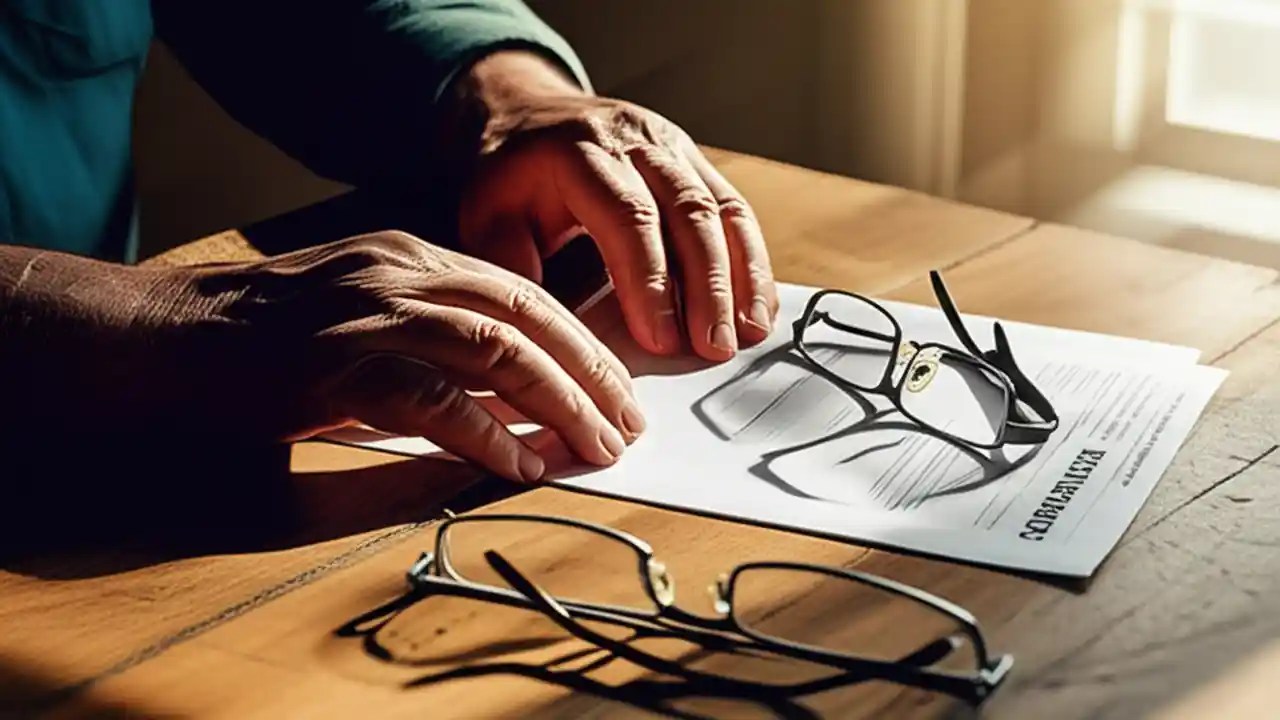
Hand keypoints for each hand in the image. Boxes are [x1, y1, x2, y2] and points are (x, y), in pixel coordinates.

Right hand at [0, 233, 640, 482]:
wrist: (168, 337)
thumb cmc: (266, 339)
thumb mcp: (363, 321)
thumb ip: (433, 345)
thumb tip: (512, 402)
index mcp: (410, 257)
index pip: (522, 292)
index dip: (579, 343)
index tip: (615, 389)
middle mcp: (398, 271)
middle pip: (526, 314)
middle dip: (589, 373)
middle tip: (627, 424)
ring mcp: (368, 312)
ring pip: (496, 348)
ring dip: (556, 402)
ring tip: (593, 446)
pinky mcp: (336, 364)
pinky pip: (433, 397)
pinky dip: (486, 433)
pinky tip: (520, 462)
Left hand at [450, 51, 778, 361]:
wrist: (530, 113)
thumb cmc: (511, 175)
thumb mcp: (488, 213)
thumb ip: (510, 265)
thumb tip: (546, 326)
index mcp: (581, 152)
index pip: (628, 218)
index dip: (650, 281)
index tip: (660, 340)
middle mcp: (636, 141)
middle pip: (688, 213)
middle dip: (707, 287)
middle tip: (714, 348)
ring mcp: (674, 147)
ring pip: (722, 209)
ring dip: (741, 277)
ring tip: (749, 334)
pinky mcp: (697, 161)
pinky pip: (735, 209)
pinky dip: (752, 261)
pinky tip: (759, 306)